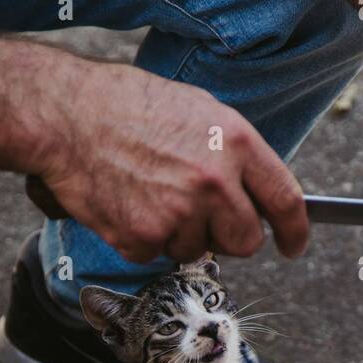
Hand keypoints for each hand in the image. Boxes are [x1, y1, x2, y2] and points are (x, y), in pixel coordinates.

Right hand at [32, 59, 307, 264]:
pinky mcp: (144, 238)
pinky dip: (143, 239)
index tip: (293, 245)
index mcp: (234, 143)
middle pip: (246, 241)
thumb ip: (233, 154)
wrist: (67, 116)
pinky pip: (157, 256)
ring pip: (198, 251)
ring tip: (150, 194)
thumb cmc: (127, 106)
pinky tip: (127, 204)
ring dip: (180, 235)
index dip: (294, 231)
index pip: (285, 200)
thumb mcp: (198, 111)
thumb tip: (253, 191)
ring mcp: (179, 213)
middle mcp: (213, 182)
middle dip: (229, 237)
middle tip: (202, 217)